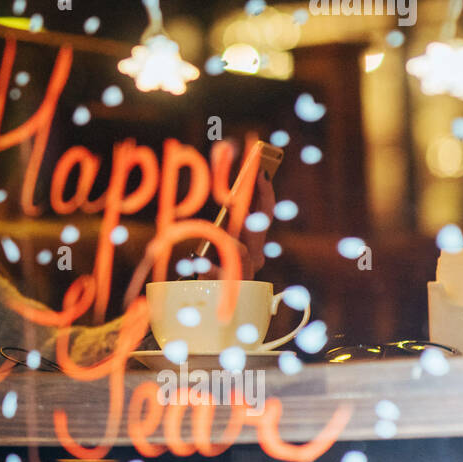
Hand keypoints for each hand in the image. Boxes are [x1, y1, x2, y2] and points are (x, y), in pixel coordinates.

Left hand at [201, 143, 275, 280]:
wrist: (208, 300)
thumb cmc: (211, 262)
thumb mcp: (216, 233)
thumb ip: (224, 210)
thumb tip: (223, 161)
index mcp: (252, 239)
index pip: (264, 211)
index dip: (264, 190)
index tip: (259, 169)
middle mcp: (254, 255)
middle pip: (258, 225)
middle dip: (251, 201)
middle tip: (243, 182)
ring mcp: (245, 272)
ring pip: (240, 249)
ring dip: (224, 239)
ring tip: (211, 231)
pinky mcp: (230, 287)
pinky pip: (222, 272)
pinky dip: (209, 266)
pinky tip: (198, 261)